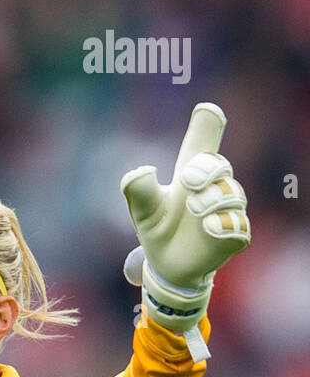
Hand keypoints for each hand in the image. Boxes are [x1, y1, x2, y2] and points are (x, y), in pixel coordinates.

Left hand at [121, 102, 249, 335]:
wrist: (167, 267)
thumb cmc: (158, 229)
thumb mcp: (142, 210)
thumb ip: (138, 190)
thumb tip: (141, 171)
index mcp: (191, 173)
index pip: (202, 143)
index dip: (207, 125)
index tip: (207, 110)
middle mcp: (212, 186)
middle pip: (219, 165)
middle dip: (207, 168)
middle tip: (187, 180)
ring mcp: (226, 210)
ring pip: (232, 195)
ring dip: (214, 198)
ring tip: (195, 208)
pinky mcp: (234, 235)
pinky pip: (239, 226)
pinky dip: (226, 225)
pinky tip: (209, 227)